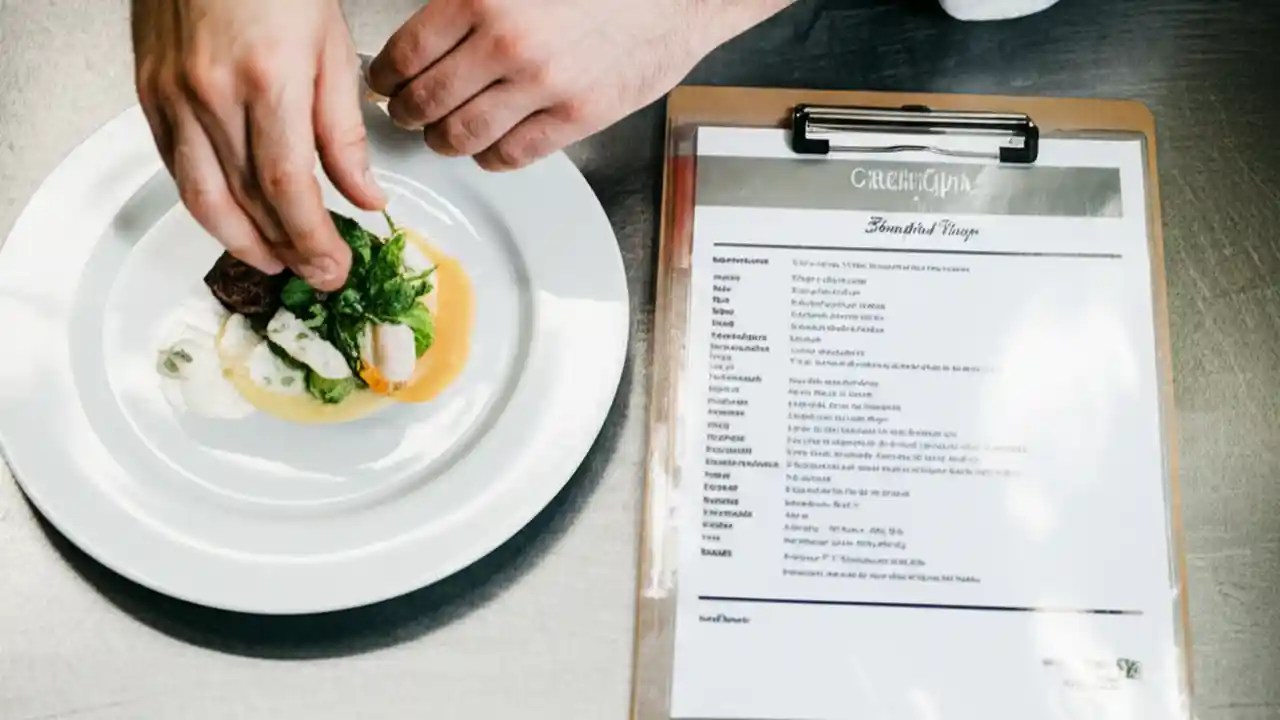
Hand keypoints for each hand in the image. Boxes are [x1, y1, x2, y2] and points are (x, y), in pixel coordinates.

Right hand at [131, 0, 384, 289]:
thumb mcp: (332, 49)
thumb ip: (345, 132)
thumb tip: (365, 197)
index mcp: (267, 82)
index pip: (290, 190)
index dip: (313, 241)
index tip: (335, 268)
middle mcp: (211, 95)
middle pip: (248, 203)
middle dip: (287, 250)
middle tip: (317, 274)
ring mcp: (173, 97)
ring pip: (203, 198)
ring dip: (242, 242)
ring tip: (277, 260)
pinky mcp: (150, 94)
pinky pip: (176, 169)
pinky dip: (208, 205)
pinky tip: (235, 220)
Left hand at [367, 0, 789, 170]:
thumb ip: (473, 0)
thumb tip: (430, 32)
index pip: (407, 52)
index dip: (385, 75)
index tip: (384, 81)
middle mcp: (508, 45)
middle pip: (426, 100)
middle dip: (407, 111)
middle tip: (406, 110)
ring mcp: (543, 87)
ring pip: (461, 136)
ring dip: (442, 139)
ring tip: (442, 131)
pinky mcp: (576, 118)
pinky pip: (510, 155)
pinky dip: (488, 156)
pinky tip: (487, 143)